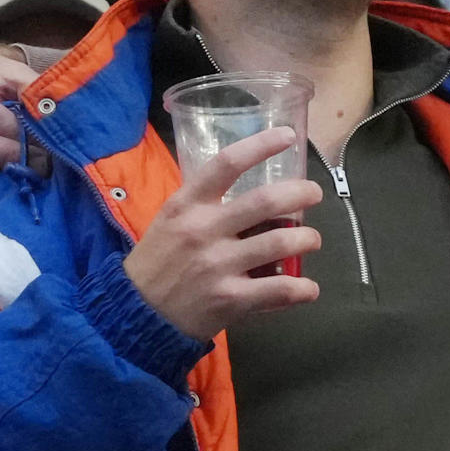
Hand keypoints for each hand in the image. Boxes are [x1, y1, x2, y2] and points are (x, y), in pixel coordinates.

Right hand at [121, 155, 323, 340]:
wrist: (134, 314)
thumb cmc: (159, 261)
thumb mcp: (171, 221)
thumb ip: (207, 204)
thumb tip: (255, 193)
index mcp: (187, 205)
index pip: (226, 164)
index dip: (261, 145)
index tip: (288, 136)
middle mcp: (203, 230)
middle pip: (266, 200)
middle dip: (303, 193)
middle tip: (314, 194)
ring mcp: (217, 265)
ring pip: (282, 242)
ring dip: (308, 239)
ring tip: (311, 240)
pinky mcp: (230, 299)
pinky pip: (280, 289)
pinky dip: (303, 288)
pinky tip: (308, 287)